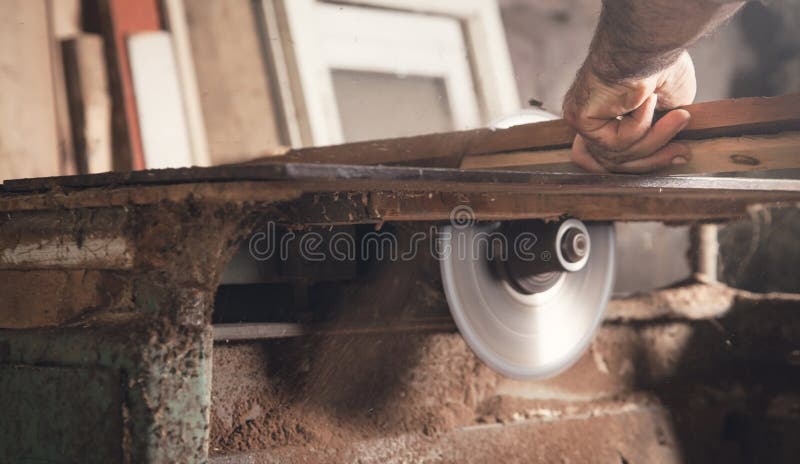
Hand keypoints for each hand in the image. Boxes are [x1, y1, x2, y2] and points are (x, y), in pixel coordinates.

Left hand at [562, 50, 696, 172]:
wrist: (651, 47)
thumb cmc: (661, 66)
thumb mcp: (668, 107)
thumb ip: (658, 131)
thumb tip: (668, 155)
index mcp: (606, 113)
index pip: (615, 154)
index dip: (647, 163)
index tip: (680, 156)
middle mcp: (590, 117)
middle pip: (616, 161)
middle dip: (655, 159)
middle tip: (683, 152)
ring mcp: (582, 118)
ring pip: (617, 155)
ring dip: (656, 139)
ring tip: (679, 117)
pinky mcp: (579, 119)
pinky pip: (613, 143)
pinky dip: (637, 126)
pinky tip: (645, 100)